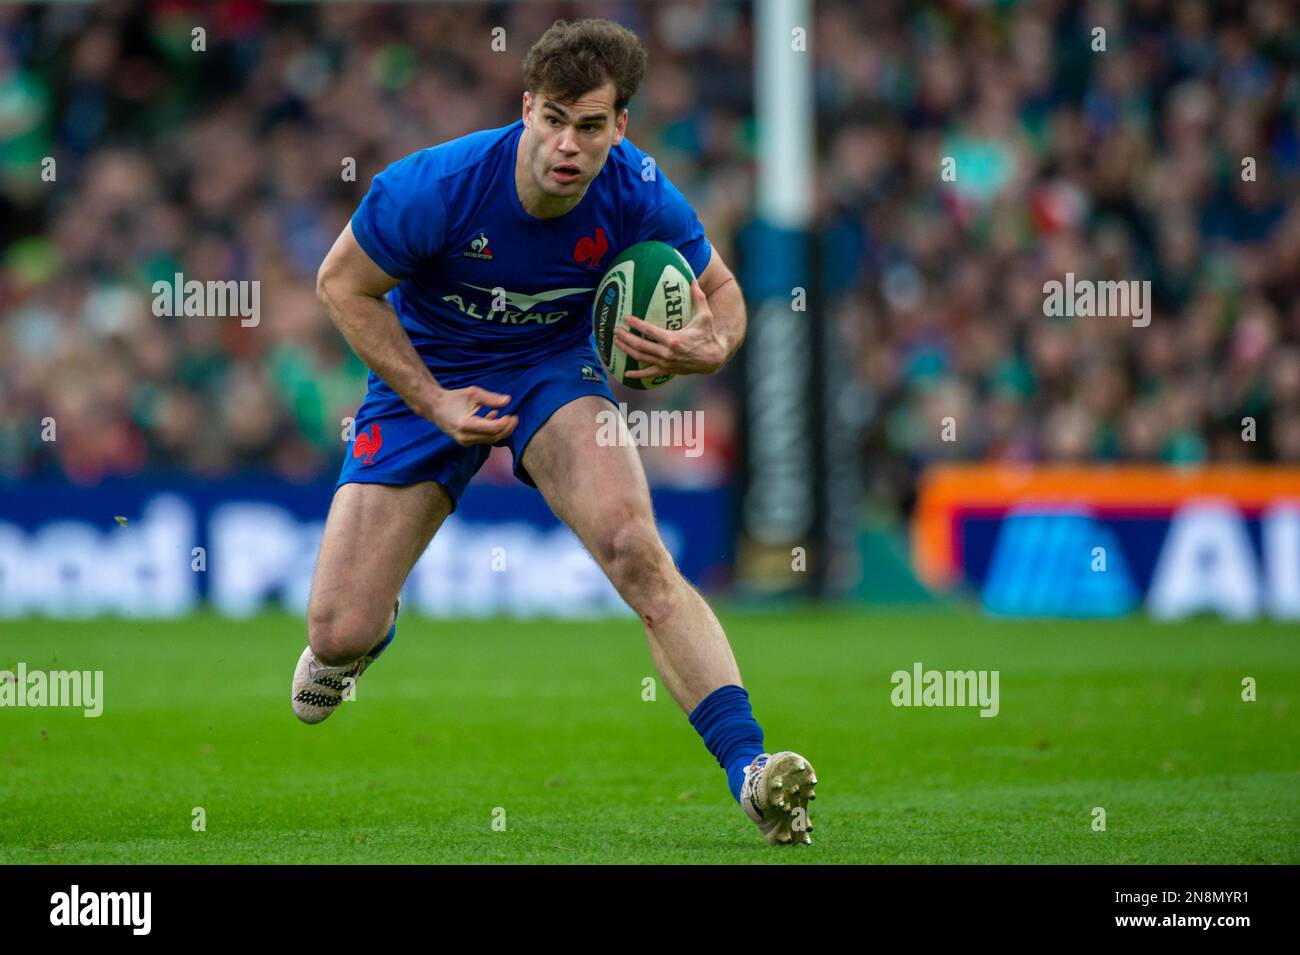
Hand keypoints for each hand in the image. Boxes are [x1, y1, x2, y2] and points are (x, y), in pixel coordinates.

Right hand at [427, 385, 517, 445]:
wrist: (435, 407)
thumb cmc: (454, 398)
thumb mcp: (473, 393)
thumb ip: (490, 398)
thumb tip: (508, 400)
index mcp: (466, 424)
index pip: (491, 428)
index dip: (504, 423)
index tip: (512, 415)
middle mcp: (465, 436)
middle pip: (493, 437)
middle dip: (506, 429)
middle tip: (515, 418)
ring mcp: (464, 441)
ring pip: (489, 440)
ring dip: (501, 431)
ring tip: (509, 418)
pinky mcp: (465, 442)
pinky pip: (483, 439)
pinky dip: (491, 431)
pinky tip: (494, 417)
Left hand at [614, 279, 728, 378]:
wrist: (714, 358)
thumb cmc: (708, 335)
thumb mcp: (705, 316)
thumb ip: (698, 298)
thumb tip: (694, 279)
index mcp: (673, 339)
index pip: (649, 331)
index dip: (636, 324)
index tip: (626, 318)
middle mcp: (667, 353)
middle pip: (640, 345)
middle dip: (625, 338)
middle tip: (615, 330)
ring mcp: (666, 363)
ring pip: (641, 357)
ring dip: (627, 350)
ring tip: (616, 342)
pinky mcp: (667, 371)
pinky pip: (649, 373)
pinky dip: (637, 374)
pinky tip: (626, 374)